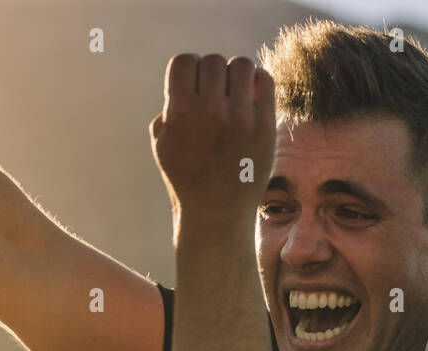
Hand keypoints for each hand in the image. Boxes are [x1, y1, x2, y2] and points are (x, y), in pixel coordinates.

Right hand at [149, 54, 274, 228]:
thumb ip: (170, 107)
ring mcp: (241, 119)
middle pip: (213, 61)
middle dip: (211, 73)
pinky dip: (257, 80)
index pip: (184, 61)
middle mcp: (210, 112)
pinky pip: (265, 80)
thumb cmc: (186, 177)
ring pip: (241, 64)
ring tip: (233, 92)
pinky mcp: (265, 127)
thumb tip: (190, 80)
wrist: (216, 214)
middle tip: (214, 95)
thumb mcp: (162, 144)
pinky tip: (250, 96)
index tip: (192, 86)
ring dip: (235, 74)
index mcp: (180, 113)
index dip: (187, 69)